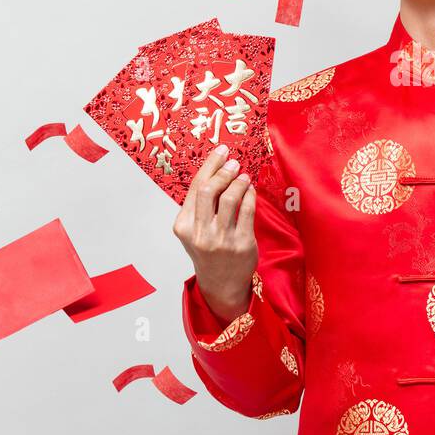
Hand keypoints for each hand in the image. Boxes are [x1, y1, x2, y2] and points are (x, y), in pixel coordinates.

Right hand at [172, 144, 257, 321]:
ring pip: (229, 199)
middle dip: (224, 171)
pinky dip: (250, 196)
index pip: (195, 188)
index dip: (210, 166)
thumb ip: (199, 205)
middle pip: (209, 190)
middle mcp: (200, 233)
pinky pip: (248, 211)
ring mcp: (221, 239)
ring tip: (244, 176)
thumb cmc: (208, 251)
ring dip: (238, 182)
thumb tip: (216, 168)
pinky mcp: (242, 243)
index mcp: (184, 226)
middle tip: (234, 163)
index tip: (221, 151)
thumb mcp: (195, 230)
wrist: (221, 283)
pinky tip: (251, 190)